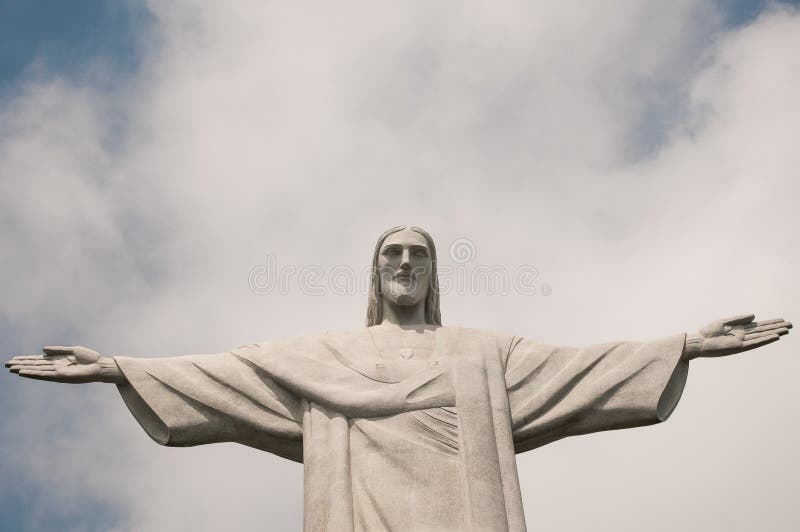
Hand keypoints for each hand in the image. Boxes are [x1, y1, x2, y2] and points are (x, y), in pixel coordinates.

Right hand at [5, 346, 121, 382]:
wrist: (100, 366)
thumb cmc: (90, 358)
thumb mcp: (73, 350)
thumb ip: (58, 350)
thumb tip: (42, 350)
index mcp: (58, 360)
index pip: (38, 360)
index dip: (26, 359)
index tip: (14, 359)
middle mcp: (55, 367)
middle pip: (34, 365)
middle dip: (21, 364)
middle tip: (6, 364)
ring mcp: (56, 372)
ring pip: (36, 371)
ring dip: (23, 369)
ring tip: (11, 369)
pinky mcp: (60, 377)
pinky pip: (44, 375)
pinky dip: (33, 374)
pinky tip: (23, 373)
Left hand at [683, 314, 791, 360]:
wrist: (699, 342)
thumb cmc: (708, 332)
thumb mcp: (724, 322)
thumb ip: (739, 319)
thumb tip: (755, 316)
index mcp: (740, 329)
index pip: (759, 326)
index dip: (770, 323)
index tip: (782, 320)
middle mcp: (743, 335)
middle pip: (763, 330)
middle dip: (776, 327)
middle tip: (790, 324)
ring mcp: (742, 341)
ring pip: (762, 336)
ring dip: (774, 333)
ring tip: (786, 330)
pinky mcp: (739, 346)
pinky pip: (755, 342)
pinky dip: (765, 340)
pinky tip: (774, 337)